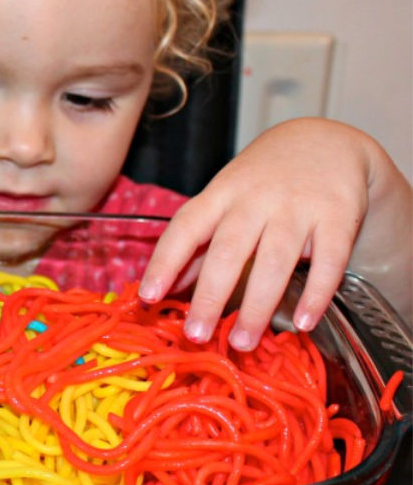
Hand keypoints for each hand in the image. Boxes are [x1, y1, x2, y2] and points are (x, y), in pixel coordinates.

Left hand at [139, 118, 393, 350]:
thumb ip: (198, 245)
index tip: (147, 297)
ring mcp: (297, 207)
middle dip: (209, 295)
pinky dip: (316, 294)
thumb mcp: (224, 201)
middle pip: (228, 250)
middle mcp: (255, 199)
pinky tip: (304, 323)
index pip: (185, 228)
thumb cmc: (262, 180)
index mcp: (220, 195)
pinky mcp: (337, 217)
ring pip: (275, 260)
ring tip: (242, 342)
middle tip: (195, 335)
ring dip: (257, 306)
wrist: (324, 141)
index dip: (164, 262)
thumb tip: (167, 289)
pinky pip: (328, 260)